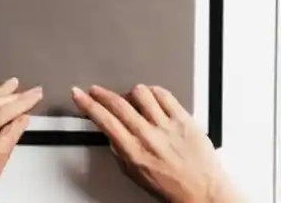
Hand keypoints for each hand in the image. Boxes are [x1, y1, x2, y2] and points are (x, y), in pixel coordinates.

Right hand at [72, 84, 241, 202]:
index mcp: (133, 152)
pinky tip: (152, 97)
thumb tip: (112, 136)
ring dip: (131, 93)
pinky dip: (154, 92)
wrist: (201, 190)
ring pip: (141, 93)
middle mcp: (148, 136)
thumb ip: (121, 153)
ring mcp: (167, 125)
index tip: (79, 95)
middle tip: (96, 90)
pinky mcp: (184, 118)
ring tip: (131, 98)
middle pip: (118, 104)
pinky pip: (165, 95)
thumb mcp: (136, 175)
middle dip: (101, 93)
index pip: (104, 120)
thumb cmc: (172, 187)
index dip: (88, 105)